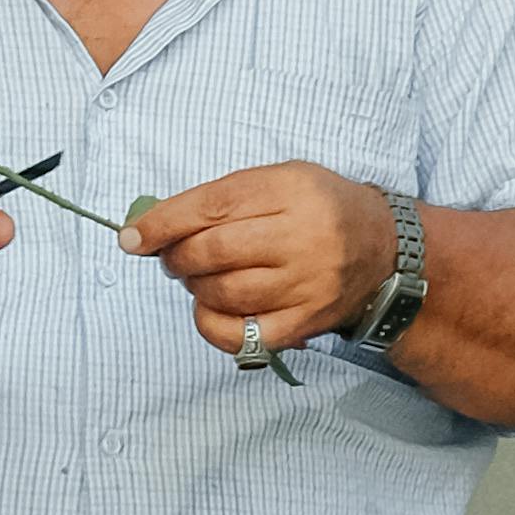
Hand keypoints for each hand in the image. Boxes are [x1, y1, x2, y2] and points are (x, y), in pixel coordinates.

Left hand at [124, 163, 393, 366]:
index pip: (210, 207)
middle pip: (213, 252)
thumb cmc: (317, 208)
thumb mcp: (279, 180)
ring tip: (199, 276)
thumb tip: (154, 226)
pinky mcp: (306, 322)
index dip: (162, 223)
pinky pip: (243, 334)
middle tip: (172, 257)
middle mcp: (302, 238)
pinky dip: (212, 324)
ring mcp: (307, 284)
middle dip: (176, 256)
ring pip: (223, 292)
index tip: (131, 237)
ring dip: (194, 286)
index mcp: (291, 191)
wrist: (383, 249)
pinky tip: (211, 308)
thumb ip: (221, 199)